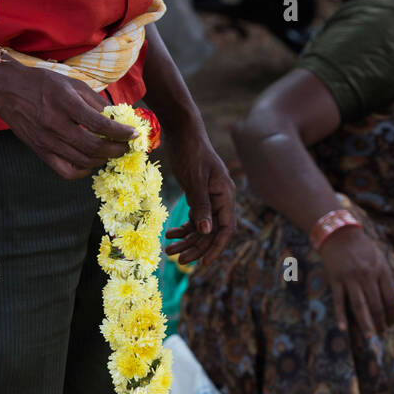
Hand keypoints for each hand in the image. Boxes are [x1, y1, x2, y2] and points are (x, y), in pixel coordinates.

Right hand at [0, 59, 135, 179]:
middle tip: (126, 146)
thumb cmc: (42, 84)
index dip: (121, 132)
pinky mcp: (41, 153)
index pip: (100, 124)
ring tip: (111, 152)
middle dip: (116, 150)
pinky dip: (83, 171)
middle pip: (94, 147)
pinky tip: (90, 162)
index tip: (134, 134)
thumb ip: (96, 102)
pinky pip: (66, 172)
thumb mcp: (71, 83)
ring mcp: (47, 141)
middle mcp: (55, 124)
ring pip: (83, 162)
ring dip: (103, 160)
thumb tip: (119, 118)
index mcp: (64, 102)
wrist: (6, 90)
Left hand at [162, 121, 235, 267]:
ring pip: (201, 227)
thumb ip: (201, 205)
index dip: (215, 248)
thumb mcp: (194, 179)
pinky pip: (194, 218)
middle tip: (177, 260)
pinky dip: (183, 228)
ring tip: (169, 250)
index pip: (225, 229)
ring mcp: (210, 198)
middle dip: (196, 247)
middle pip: (211, 232)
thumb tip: (207, 232)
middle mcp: (220, 199)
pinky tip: (170, 234)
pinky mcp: (198, 195)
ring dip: (186, 240)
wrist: (182, 129)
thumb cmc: (190, 151)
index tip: (203, 264)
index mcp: (225, 195)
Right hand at [319, 227, 393, 337]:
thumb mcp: (379, 257)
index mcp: (381, 270)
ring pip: (360, 306)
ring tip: (370, 336)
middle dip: (381, 322)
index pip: (390, 298)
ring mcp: (351, 278)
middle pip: (376, 305)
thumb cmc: (361, 247)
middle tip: (382, 334)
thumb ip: (385, 276)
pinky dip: (341, 316)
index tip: (392, 324)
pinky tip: (343, 328)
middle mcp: (367, 275)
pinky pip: (339, 301)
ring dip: (366, 323)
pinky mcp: (336, 280)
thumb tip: (390, 300)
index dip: (392, 314)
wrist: (339, 234)